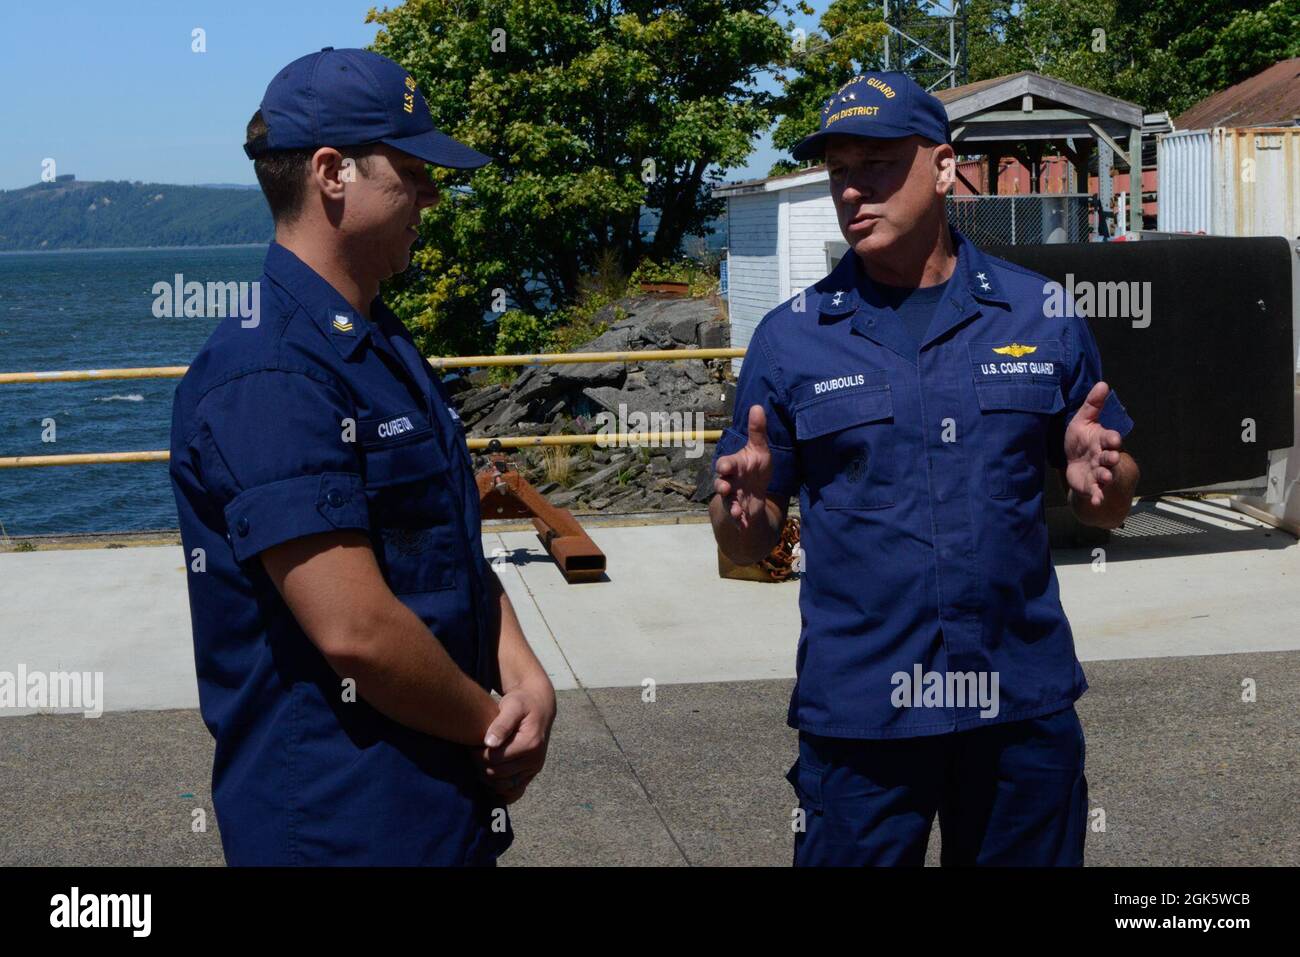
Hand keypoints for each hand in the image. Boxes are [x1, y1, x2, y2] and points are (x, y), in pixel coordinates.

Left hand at [472, 676, 554, 803]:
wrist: (540, 706)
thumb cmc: (522, 703)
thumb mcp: (512, 705)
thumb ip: (501, 724)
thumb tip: (489, 743)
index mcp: (530, 745)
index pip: (494, 759)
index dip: (477, 754)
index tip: (470, 744)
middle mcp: (535, 761)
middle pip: (496, 774)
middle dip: (480, 765)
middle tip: (472, 751)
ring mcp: (534, 770)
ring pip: (502, 786)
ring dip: (487, 777)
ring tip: (480, 760)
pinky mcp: (531, 775)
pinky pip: (513, 793)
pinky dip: (499, 791)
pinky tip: (489, 777)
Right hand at [713, 404, 773, 529]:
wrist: (755, 493)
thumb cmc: (755, 469)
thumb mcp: (760, 450)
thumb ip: (757, 431)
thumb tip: (757, 406)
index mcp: (733, 466)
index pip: (725, 464)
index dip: (724, 466)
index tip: (726, 467)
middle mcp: (729, 482)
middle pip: (720, 484)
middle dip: (721, 485)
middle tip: (724, 488)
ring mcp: (733, 498)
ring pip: (727, 502)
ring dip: (731, 506)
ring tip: (737, 510)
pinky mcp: (739, 513)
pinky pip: (736, 519)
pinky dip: (739, 522)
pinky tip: (743, 525)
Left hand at [1064, 381, 1124, 507]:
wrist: (1076, 462)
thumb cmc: (1082, 439)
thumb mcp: (1084, 420)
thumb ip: (1093, 404)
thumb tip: (1103, 383)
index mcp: (1102, 440)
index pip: (1110, 438)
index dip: (1112, 439)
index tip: (1114, 439)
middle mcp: (1103, 456)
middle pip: (1110, 457)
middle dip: (1111, 458)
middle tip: (1111, 457)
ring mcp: (1098, 472)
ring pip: (1104, 474)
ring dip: (1105, 476)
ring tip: (1104, 477)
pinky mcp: (1091, 486)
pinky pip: (1096, 492)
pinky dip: (1097, 497)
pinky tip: (1096, 501)